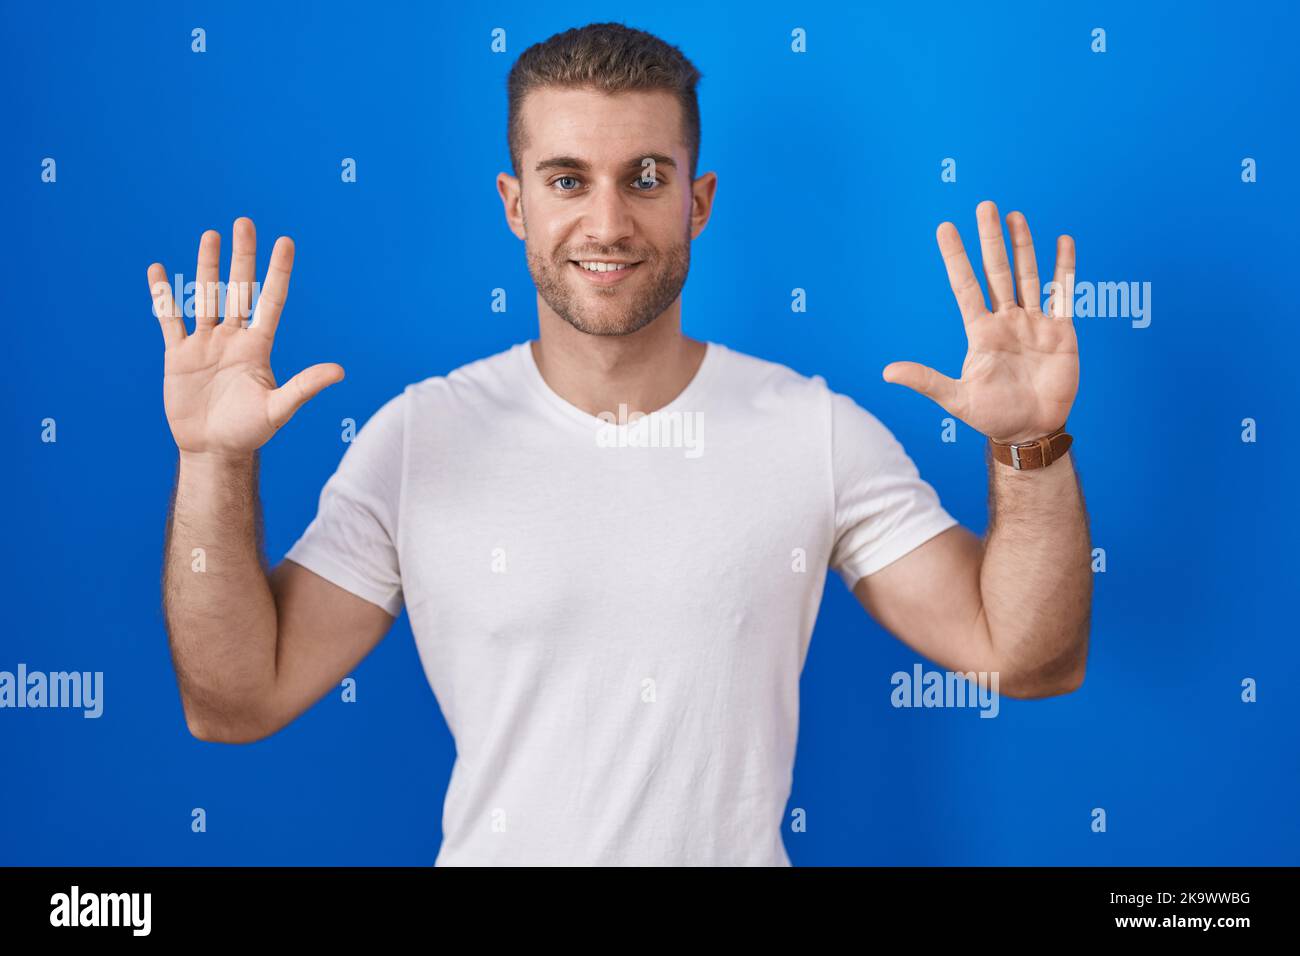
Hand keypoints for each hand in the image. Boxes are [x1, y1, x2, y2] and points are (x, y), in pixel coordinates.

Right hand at [148, 218, 342, 457]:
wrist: (213, 451)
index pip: (270, 301)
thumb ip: (305, 387)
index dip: (278, 272)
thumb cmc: (249, 432)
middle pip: (238, 289)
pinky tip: (159, 272)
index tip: (285, 242)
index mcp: (258, 347)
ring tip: (210, 236)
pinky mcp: (179, 356)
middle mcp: (233, 339)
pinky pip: (170, 321)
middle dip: (242, 257)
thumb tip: (340, 371)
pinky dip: (163, 298)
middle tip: (245, 222)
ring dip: (206, 267)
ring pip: (205, 297)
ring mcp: (205, 345)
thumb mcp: (279, 409)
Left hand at [883, 200, 1077, 444]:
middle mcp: (1006, 321)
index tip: (945, 229)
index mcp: (981, 332)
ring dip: (1024, 246)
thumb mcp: (956, 400)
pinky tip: (1063, 241)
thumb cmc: (993, 417)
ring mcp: (1034, 323)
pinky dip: (1064, 268)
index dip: (956, 257)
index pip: (965, 286)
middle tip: (985, 206)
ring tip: (1015, 216)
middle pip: (997, 271)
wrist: (1031, 432)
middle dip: (991, 240)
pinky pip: (1063, 293)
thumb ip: (926, 381)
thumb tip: (887, 372)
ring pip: (1028, 275)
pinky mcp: (1061, 331)